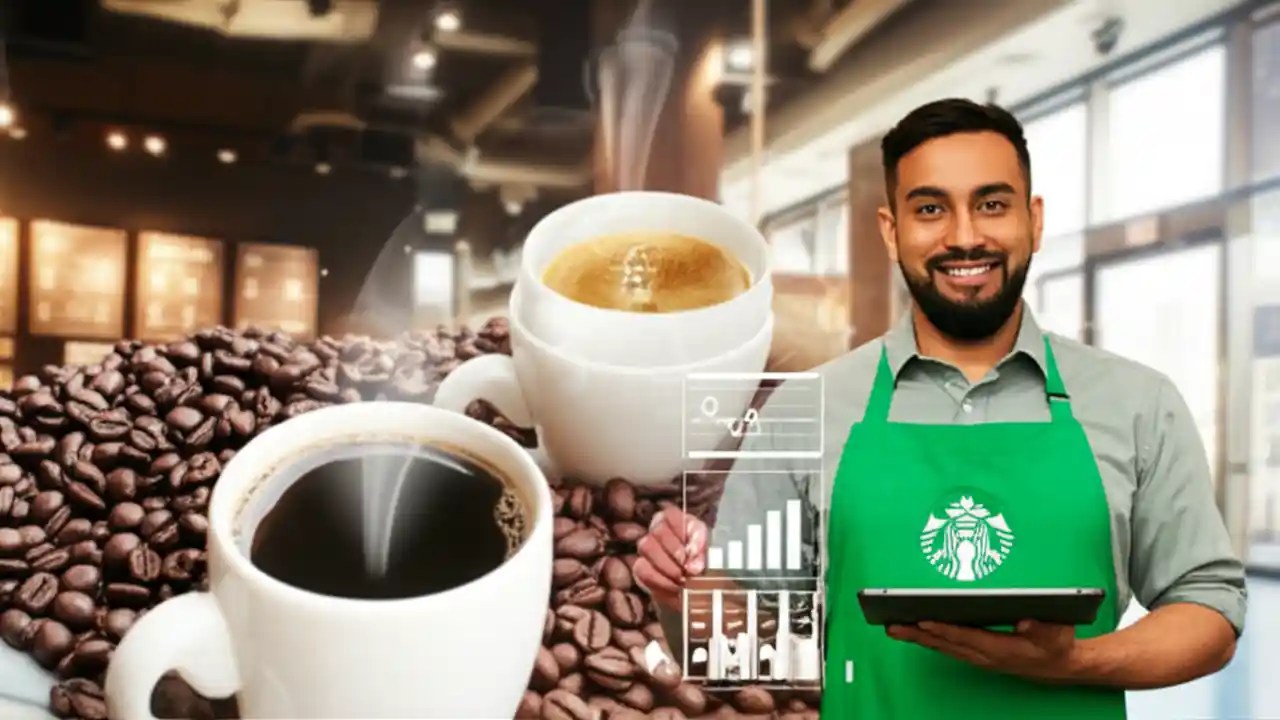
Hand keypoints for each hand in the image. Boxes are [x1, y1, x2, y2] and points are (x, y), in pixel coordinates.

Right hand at [633, 508, 707, 610]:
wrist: (695, 580)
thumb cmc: (700, 556)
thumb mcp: (706, 546)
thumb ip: (700, 549)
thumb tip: (693, 566)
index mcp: (673, 518)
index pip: (670, 515)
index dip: (680, 532)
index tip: (691, 552)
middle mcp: (656, 529)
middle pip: (658, 532)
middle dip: (675, 552)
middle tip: (688, 568)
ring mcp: (645, 547)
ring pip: (647, 548)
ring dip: (667, 567)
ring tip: (683, 580)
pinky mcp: (640, 567)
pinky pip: (643, 571)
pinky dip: (660, 581)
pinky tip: (674, 588)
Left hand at [887, 620, 1080, 681]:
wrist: (1061, 666)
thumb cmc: (1056, 646)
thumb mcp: (1056, 634)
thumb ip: (1040, 627)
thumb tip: (1023, 620)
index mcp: (1001, 649)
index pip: (966, 637)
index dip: (944, 630)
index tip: (923, 621)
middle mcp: (986, 656)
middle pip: (946, 644)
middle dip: (918, 635)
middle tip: (893, 626)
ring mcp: (980, 659)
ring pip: (944, 648)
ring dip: (919, 639)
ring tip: (895, 629)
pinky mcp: (979, 657)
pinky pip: (950, 649)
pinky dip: (931, 641)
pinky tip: (916, 634)